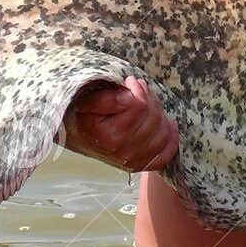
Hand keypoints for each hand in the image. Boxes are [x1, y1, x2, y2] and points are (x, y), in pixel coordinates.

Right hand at [62, 77, 178, 172]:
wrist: (74, 135)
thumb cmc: (82, 115)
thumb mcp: (87, 102)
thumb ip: (107, 98)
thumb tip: (130, 98)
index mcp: (109, 136)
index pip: (139, 106)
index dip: (136, 88)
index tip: (129, 82)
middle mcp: (122, 152)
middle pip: (153, 116)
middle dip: (147, 97)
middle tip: (138, 88)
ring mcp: (132, 161)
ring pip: (162, 130)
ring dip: (158, 112)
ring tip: (146, 102)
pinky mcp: (140, 165)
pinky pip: (166, 152)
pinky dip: (171, 137)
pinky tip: (169, 123)